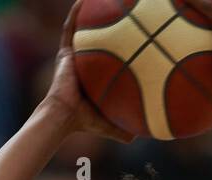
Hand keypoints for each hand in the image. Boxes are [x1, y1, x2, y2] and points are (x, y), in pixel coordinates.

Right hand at [43, 0, 136, 142]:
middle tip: (122, 11)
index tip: (135, 36)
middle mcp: (85, 62)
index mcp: (95, 76)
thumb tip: (148, 135)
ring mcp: (74, 56)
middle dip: (108, 23)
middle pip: (99, 38)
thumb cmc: (84, 122)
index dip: (120, 46)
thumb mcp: (110, 123)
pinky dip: (76, 13)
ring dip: (90, 13)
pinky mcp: (65, 52)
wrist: (63, 116)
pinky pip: (71, 28)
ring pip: (84, 28)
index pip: (110, 56)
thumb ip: (125, 128)